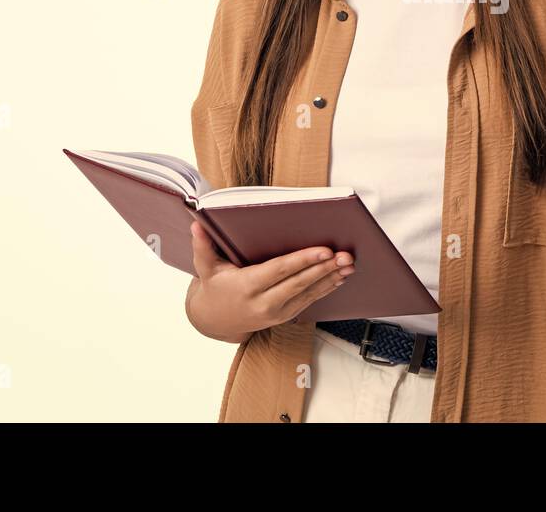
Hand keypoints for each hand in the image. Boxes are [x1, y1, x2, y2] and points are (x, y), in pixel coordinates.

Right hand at [186, 221, 355, 340]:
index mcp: (246, 286)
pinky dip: (326, 289)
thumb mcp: (205, 268)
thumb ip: (202, 246)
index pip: (279, 271)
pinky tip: (340, 277)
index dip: (302, 261)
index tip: (323, 251)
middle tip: (344, 255)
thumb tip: (196, 224)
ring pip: (307, 294)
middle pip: (298, 284)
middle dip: (324, 269)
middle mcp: (262, 303)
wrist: (215, 320)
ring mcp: (275, 313)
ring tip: (349, 264)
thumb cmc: (214, 287)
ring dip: (330, 279)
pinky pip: (308, 302)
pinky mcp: (284, 317)